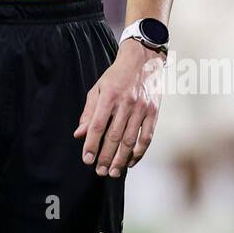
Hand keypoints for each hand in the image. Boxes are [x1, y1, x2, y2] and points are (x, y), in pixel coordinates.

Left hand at [74, 38, 164, 174]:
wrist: (143, 60)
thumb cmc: (116, 76)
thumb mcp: (98, 88)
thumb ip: (89, 112)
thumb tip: (79, 134)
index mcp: (109, 96)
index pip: (98, 126)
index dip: (91, 144)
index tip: (87, 159)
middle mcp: (126, 103)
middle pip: (114, 136)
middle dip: (106, 157)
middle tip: (100, 171)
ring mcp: (142, 109)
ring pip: (130, 140)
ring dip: (121, 159)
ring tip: (113, 172)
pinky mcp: (154, 112)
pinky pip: (147, 137)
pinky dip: (139, 152)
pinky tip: (131, 162)